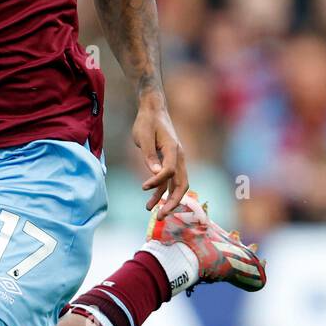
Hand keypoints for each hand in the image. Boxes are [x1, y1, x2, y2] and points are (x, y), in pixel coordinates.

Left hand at [132, 94, 188, 215]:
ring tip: (154, 213)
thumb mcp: (144, 137)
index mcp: (173, 149)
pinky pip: (168, 182)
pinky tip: (151, 203)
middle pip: (181, 184)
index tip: (143, 187)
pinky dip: (161, 192)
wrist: (153, 110)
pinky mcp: (168, 162)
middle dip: (173, 202)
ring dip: (166, 201)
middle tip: (161, 216)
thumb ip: (149, 155)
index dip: (157, 181)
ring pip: (176, 186)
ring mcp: (175, 160)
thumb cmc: (147, 121)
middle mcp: (178, 156)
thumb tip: (155, 173)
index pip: (170, 171)